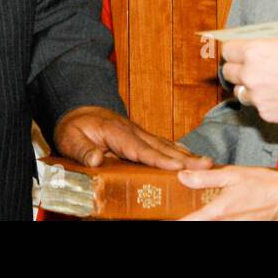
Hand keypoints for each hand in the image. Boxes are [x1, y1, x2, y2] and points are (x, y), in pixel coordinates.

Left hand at [53, 106, 212, 170]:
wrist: (77, 111)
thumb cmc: (74, 127)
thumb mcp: (70, 138)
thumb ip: (82, 150)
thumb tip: (97, 160)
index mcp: (117, 132)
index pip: (141, 148)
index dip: (159, 158)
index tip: (177, 166)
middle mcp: (133, 131)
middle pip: (161, 146)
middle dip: (184, 157)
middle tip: (207, 165)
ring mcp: (139, 133)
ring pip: (166, 145)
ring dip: (187, 155)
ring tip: (208, 164)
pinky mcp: (140, 138)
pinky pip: (162, 145)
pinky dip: (179, 151)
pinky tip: (191, 158)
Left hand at [177, 165, 277, 220]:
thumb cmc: (263, 183)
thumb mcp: (233, 175)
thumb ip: (205, 178)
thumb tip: (181, 177)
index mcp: (219, 212)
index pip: (190, 222)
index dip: (176, 222)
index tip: (164, 218)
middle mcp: (226, 224)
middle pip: (201, 225)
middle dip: (189, 219)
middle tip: (176, 212)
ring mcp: (236, 227)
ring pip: (213, 227)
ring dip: (204, 219)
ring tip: (196, 210)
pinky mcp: (244, 227)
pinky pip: (226, 225)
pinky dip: (219, 220)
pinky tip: (218, 213)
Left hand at [220, 30, 277, 123]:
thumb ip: (274, 41)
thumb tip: (267, 43)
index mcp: (254, 51)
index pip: (227, 50)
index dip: (233, 51)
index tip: (237, 53)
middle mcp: (250, 74)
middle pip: (228, 73)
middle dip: (237, 69)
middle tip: (248, 68)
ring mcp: (257, 97)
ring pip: (240, 92)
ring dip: (248, 88)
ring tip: (265, 84)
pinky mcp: (266, 114)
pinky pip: (258, 107)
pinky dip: (265, 103)